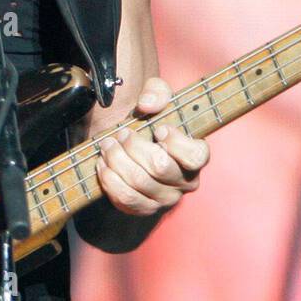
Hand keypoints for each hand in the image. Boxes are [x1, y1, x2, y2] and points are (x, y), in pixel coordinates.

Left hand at [93, 76, 209, 216]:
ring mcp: (166, 198)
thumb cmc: (153, 121)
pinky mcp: (145, 208)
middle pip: (159, 167)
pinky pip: (125, 199)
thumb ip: (157, 92)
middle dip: (134, 146)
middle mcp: (186, 181)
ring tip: (107, 146)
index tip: (159, 129)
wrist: (136, 146)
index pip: (196, 156)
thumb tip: (147, 105)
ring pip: (138, 183)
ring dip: (117, 161)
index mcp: (197, 156)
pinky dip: (110, 180)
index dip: (176, 143)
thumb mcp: (158, 97)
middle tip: (121, 134)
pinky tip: (103, 164)